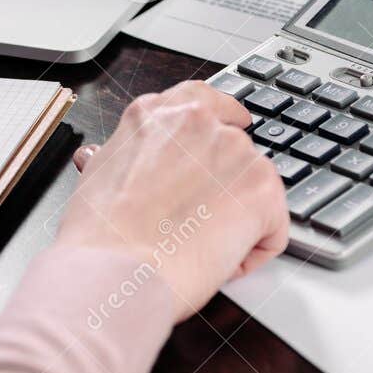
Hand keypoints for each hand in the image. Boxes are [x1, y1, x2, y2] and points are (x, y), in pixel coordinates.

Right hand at [57, 81, 289, 322]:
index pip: (203, 101)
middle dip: (224, 187)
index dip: (222, 117)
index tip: (233, 124)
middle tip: (196, 223)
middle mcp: (197, 121)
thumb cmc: (99, 237)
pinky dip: (253, 251)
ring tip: (197, 247)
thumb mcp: (100, 175)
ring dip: (237, 220)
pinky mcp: (262, 188)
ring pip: (255, 190)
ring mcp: (234, 151)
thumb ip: (131, 159)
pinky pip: (273, 227)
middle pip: (235, 150)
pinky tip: (218, 262)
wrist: (114, 271)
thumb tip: (129, 165)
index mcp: (156, 114)